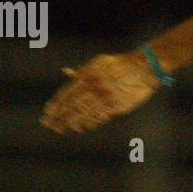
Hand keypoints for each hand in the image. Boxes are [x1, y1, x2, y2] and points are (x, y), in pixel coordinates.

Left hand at [41, 51, 160, 133]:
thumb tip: (66, 71)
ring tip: (62, 128)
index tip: (48, 113)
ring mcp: (105, 98)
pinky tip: (82, 127)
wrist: (144, 68)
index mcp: (88, 75)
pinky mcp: (117, 106)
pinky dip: (89, 123)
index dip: (57, 105)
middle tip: (50, 125)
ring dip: (72, 122)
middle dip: (60, 117)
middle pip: (72, 106)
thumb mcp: (99, 62)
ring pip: (84, 114)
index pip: (68, 93)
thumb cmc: (120, 65)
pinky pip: (99, 117)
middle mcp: (94, 87)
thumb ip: (82, 70)